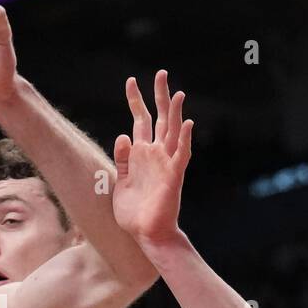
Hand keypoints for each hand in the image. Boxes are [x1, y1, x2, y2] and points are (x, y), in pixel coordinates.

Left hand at [111, 70, 193, 248]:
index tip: (131, 81)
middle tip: (160, 73)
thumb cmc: (134, 213)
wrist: (146, 234)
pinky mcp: (174, 176)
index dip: (136, 101)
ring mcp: (166, 164)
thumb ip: (121, 160)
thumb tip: (122, 135)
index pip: (140, 121)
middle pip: (159, 119)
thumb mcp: (120, 183)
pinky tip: (187, 123)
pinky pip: (182, 154)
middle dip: (159, 96)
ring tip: (177, 92)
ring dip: (175, 112)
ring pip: (173, 131)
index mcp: (141, 155)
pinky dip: (185, 138)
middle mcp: (155, 155)